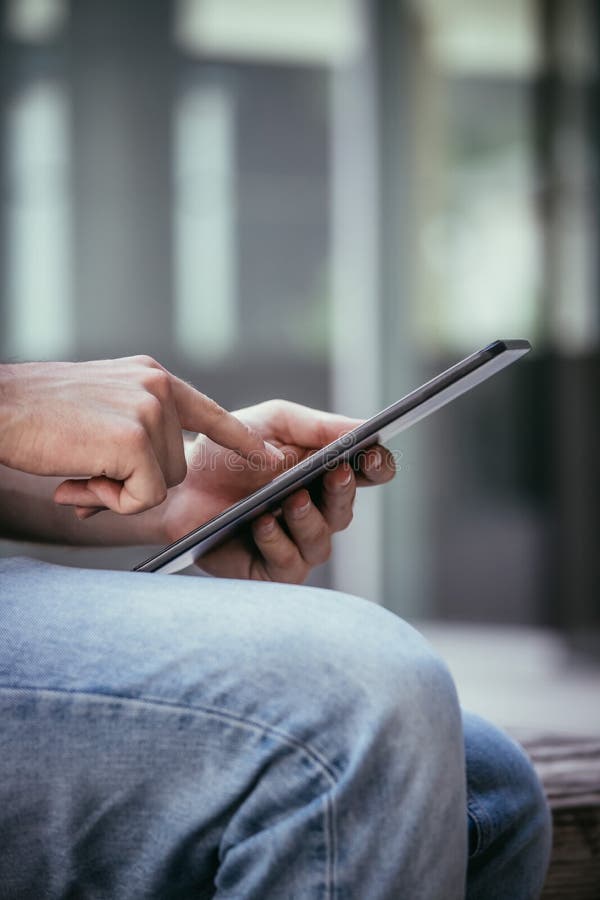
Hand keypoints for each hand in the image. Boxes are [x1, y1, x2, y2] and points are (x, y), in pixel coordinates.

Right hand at [0, 357, 281, 516]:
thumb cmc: (37, 416)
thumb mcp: (100, 406)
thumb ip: (137, 427)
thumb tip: (156, 476)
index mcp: (151, 377)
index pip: (210, 411)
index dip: (240, 439)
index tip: (270, 457)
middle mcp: (157, 387)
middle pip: (179, 465)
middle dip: (136, 481)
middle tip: (88, 472)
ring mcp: (150, 410)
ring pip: (163, 484)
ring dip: (120, 491)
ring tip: (79, 469)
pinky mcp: (136, 439)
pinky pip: (145, 497)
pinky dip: (111, 503)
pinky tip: (79, 481)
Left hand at [157, 399, 394, 582]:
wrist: (176, 485)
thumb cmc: (225, 453)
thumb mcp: (271, 424)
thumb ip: (317, 426)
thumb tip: (365, 428)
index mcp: (324, 473)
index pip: (367, 474)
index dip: (378, 466)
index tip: (374, 456)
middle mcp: (317, 512)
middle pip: (345, 508)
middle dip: (343, 491)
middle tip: (337, 472)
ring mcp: (296, 544)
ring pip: (320, 540)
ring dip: (308, 519)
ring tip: (292, 499)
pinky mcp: (270, 570)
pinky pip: (287, 563)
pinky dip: (276, 541)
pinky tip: (262, 523)